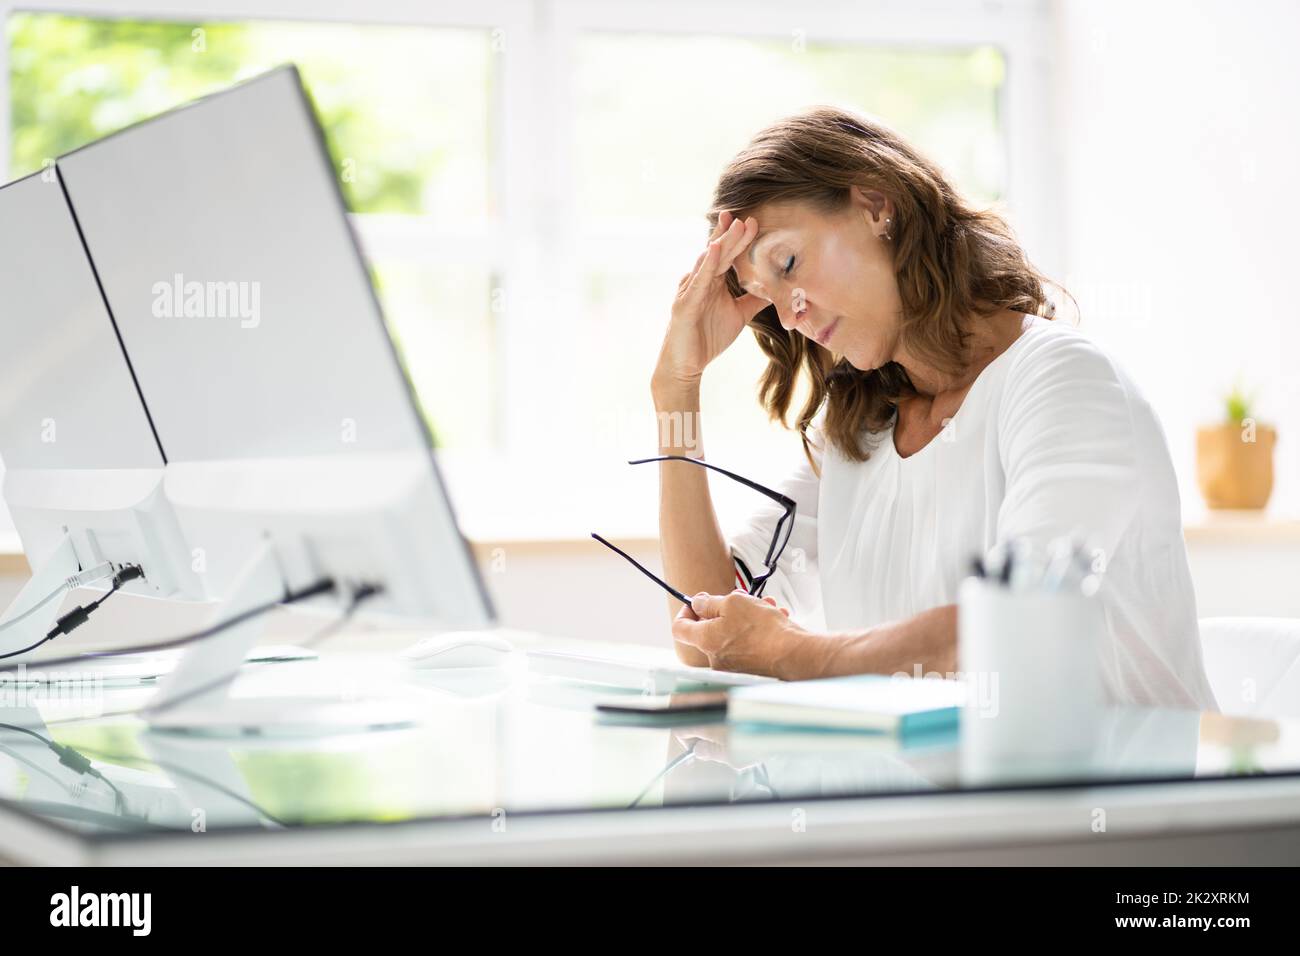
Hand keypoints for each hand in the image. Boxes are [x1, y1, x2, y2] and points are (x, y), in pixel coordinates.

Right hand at [652, 212, 769, 394]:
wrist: (687, 364)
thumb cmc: (707, 338)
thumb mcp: (739, 315)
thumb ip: (754, 301)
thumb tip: (777, 291)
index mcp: (712, 281)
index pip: (726, 255)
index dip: (738, 239)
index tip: (753, 222)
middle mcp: (699, 281)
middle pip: (718, 253)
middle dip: (733, 234)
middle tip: (747, 217)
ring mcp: (690, 290)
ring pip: (709, 262)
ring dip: (723, 243)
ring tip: (735, 225)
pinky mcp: (685, 303)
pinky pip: (698, 281)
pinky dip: (708, 264)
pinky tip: (716, 250)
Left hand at [671, 589, 813, 679]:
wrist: (794, 654)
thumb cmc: (764, 630)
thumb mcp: (733, 602)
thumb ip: (710, 602)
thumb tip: (698, 603)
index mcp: (705, 640)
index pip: (679, 628)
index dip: (686, 611)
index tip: (697, 602)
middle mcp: (715, 657)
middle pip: (710, 628)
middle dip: (726, 609)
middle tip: (740, 599)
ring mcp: (733, 664)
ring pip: (733, 632)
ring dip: (747, 615)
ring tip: (764, 606)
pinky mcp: (750, 667)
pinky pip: (748, 642)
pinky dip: (759, 628)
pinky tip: (774, 618)